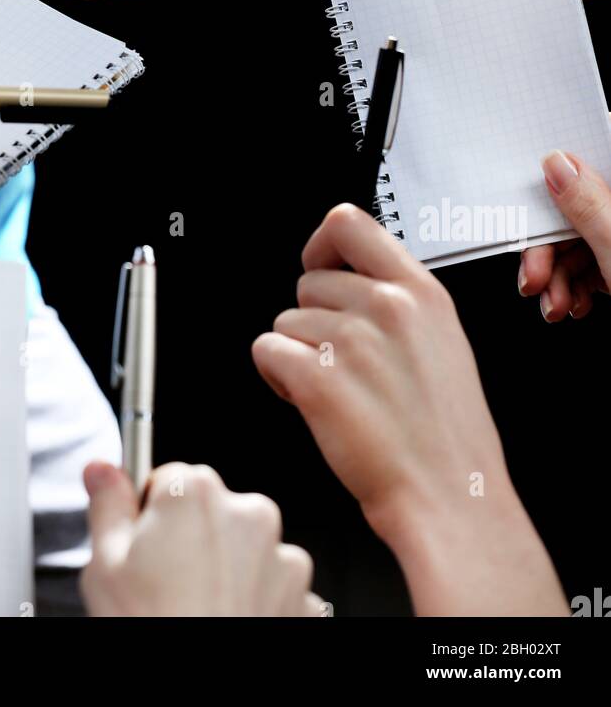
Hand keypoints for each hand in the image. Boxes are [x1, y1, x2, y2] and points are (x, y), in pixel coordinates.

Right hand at [81, 461, 321, 616]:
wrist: (202, 698)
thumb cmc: (152, 630)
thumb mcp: (104, 568)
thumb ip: (107, 506)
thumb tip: (100, 469)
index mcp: (194, 494)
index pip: (168, 478)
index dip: (151, 516)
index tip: (144, 547)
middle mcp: (247, 513)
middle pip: (212, 510)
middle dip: (192, 538)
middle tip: (166, 585)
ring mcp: (282, 555)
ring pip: (246, 548)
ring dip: (228, 569)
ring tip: (198, 610)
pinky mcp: (304, 594)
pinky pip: (274, 584)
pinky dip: (257, 600)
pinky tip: (228, 621)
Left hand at [253, 204, 566, 615]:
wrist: (451, 497)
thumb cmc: (447, 434)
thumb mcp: (444, 341)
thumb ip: (399, 302)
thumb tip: (352, 281)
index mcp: (420, 291)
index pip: (347, 222)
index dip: (320, 246)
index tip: (318, 268)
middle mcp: (386, 306)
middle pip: (308, 283)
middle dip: (313, 321)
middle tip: (340, 364)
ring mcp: (352, 340)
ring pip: (285, 321)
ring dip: (297, 355)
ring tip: (337, 391)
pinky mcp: (318, 380)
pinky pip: (267, 350)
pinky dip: (277, 376)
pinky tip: (307, 400)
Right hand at [519, 149, 610, 319]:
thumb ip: (586, 204)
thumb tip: (555, 163)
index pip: (585, 172)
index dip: (551, 184)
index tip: (524, 207)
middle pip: (570, 217)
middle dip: (546, 253)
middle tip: (534, 278)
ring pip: (572, 248)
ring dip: (554, 280)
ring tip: (556, 303)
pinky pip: (583, 272)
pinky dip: (570, 291)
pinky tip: (571, 305)